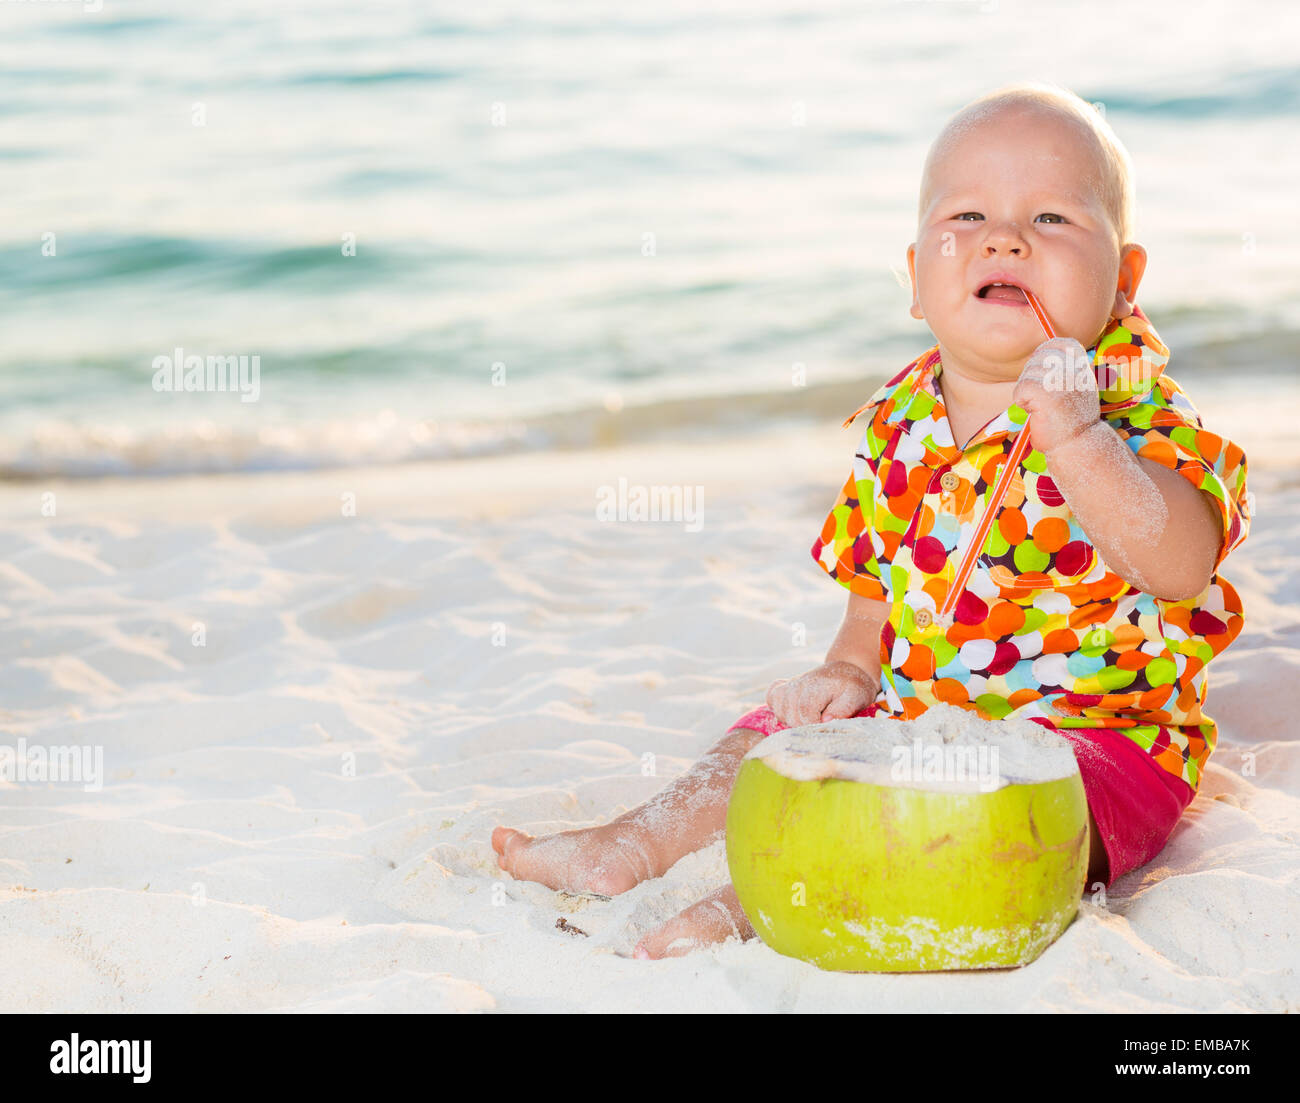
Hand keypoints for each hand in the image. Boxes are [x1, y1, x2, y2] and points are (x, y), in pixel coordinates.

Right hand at [765, 661, 879, 727]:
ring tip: (809, 719)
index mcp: (817, 685)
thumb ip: (844, 708)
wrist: (846, 671)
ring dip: (791, 720)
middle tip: (819, 724)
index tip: (824, 727)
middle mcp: (800, 682)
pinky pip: (772, 697)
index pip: (804, 710)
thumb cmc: (852, 687)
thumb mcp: (857, 697)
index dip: (812, 724)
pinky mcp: (785, 686)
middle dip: (803, 725)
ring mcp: (790, 684)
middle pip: (789, 713)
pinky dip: (777, 707)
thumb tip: (825, 720)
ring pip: (779, 709)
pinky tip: (792, 711)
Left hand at [1013, 337, 1101, 454]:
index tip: (1045, 373)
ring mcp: (1061, 380)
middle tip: (1042, 397)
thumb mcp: (1074, 387)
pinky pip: (1021, 389)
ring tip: (1043, 407)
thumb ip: (1062, 370)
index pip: (1059, 343)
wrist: (1077, 445)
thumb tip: (1038, 355)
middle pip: (1039, 357)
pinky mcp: (1045, 393)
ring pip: (1028, 374)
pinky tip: (1036, 412)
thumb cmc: (1070, 420)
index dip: (1045, 354)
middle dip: (1033, 376)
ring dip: (1028, 392)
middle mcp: (1074, 370)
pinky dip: (1022, 402)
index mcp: (1083, 366)